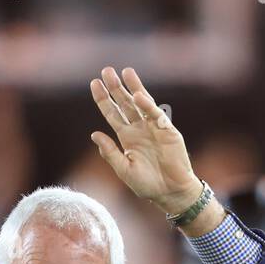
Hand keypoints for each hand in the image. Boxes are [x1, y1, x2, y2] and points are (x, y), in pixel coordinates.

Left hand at [89, 66, 201, 214]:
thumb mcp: (124, 169)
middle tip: (106, 71)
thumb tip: (94, 134)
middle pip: (124, 104)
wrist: (170, 192)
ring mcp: (153, 128)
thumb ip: (110, 152)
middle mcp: (139, 129)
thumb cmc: (147, 185)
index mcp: (126, 138)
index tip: (94, 84)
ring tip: (124, 72)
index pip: (112, 113)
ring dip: (133, 88)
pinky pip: (156, 115)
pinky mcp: (167, 131)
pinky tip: (138, 95)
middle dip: (115, 88)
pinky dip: (148, 106)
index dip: (103, 99)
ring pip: (141, 104)